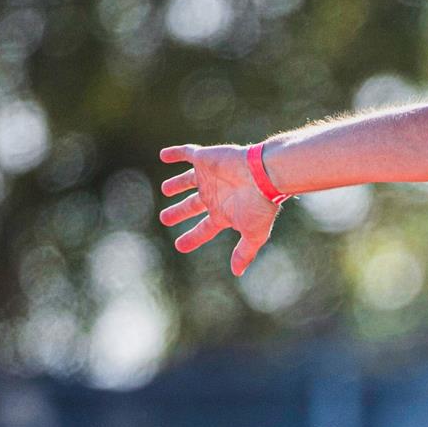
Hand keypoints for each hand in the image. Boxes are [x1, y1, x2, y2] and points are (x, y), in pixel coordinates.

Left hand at [157, 143, 280, 273]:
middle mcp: (215, 195)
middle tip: (164, 218)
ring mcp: (209, 176)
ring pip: (187, 181)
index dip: (192, 238)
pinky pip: (187, 154)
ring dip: (176, 185)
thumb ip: (244, 252)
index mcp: (223, 213)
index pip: (204, 229)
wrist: (264, 173)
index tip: (179, 246)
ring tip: (165, 189)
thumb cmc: (259, 205)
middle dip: (178, 212)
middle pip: (192, 206)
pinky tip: (163, 155)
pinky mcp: (206, 158)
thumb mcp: (253, 234)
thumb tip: (237, 273)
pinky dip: (174, 154)